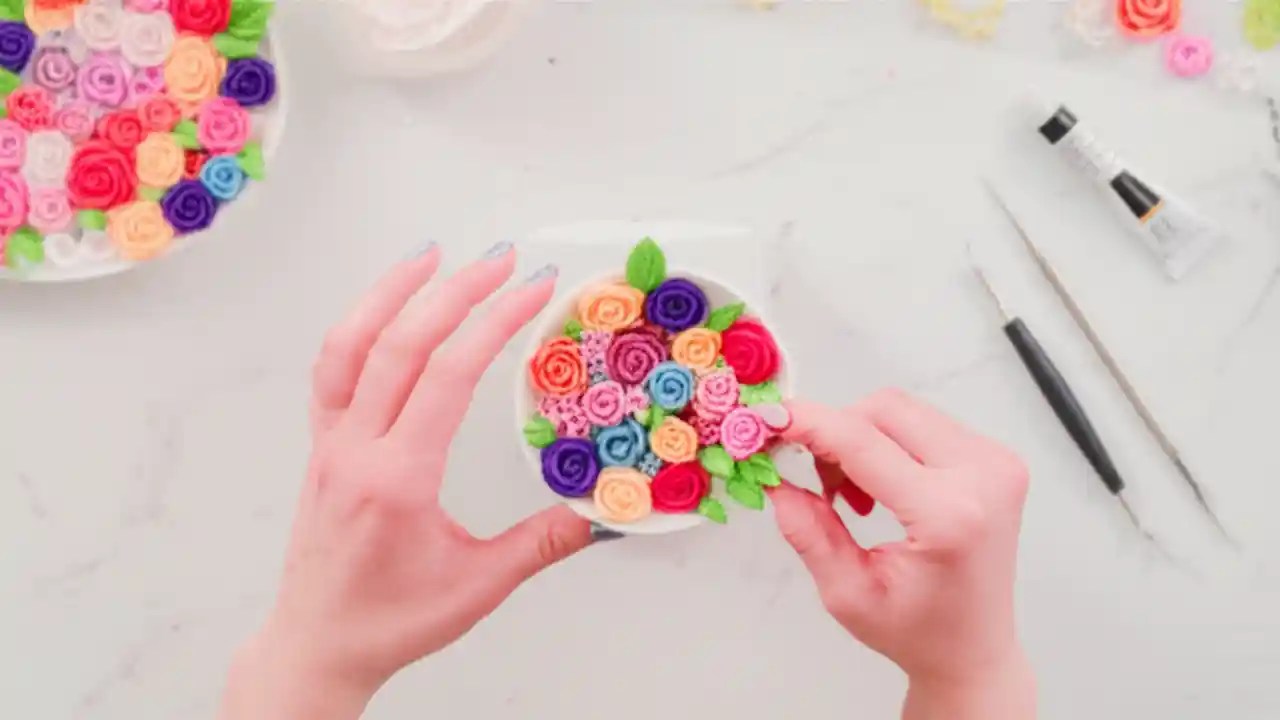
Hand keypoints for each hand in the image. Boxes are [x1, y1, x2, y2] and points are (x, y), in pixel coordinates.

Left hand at [218, 245, 592, 719]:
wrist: (318, 644)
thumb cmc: (391, 621)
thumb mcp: (480, 584)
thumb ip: (545, 542)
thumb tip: (603, 510)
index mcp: (398, 479)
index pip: (448, 377)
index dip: (494, 322)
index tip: (532, 288)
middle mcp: (356, 450)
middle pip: (401, 345)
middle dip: (457, 292)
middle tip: (504, 260)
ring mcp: (331, 443)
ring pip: (350, 346)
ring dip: (391, 292)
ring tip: (432, 253)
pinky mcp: (322, 445)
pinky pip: (331, 370)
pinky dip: (358, 325)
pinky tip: (386, 307)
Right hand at [769, 390, 1034, 719]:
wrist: (976, 650)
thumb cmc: (916, 632)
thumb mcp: (847, 594)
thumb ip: (808, 532)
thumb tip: (775, 478)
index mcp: (947, 515)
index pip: (861, 442)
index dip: (808, 423)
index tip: (766, 419)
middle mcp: (982, 477)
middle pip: (883, 410)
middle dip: (834, 433)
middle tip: (817, 483)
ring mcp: (997, 463)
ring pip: (902, 410)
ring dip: (861, 437)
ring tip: (853, 495)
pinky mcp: (998, 459)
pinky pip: (924, 423)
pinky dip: (888, 443)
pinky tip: (883, 488)